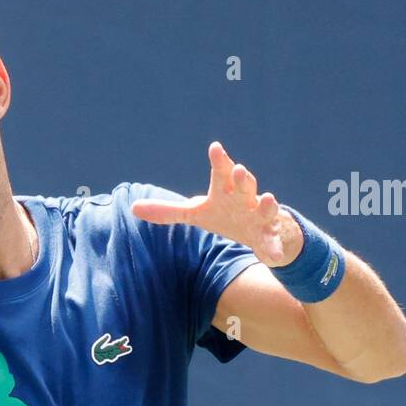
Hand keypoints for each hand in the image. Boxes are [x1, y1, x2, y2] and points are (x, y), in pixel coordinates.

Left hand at [130, 141, 289, 264]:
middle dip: (242, 178)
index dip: (219, 160)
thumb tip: (133, 208)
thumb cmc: (226, 215)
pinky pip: (272, 243)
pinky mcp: (268, 236)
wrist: (259, 232)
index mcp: (225, 191)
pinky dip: (273, 248)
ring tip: (268, 198)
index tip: (215, 148)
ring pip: (265, 208)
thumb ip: (169, 212)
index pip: (221, 172)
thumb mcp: (197, 214)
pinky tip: (271, 256)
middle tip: (239, 170)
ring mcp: (259, 217)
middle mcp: (245, 199)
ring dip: (266, 204)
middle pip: (244, 185)